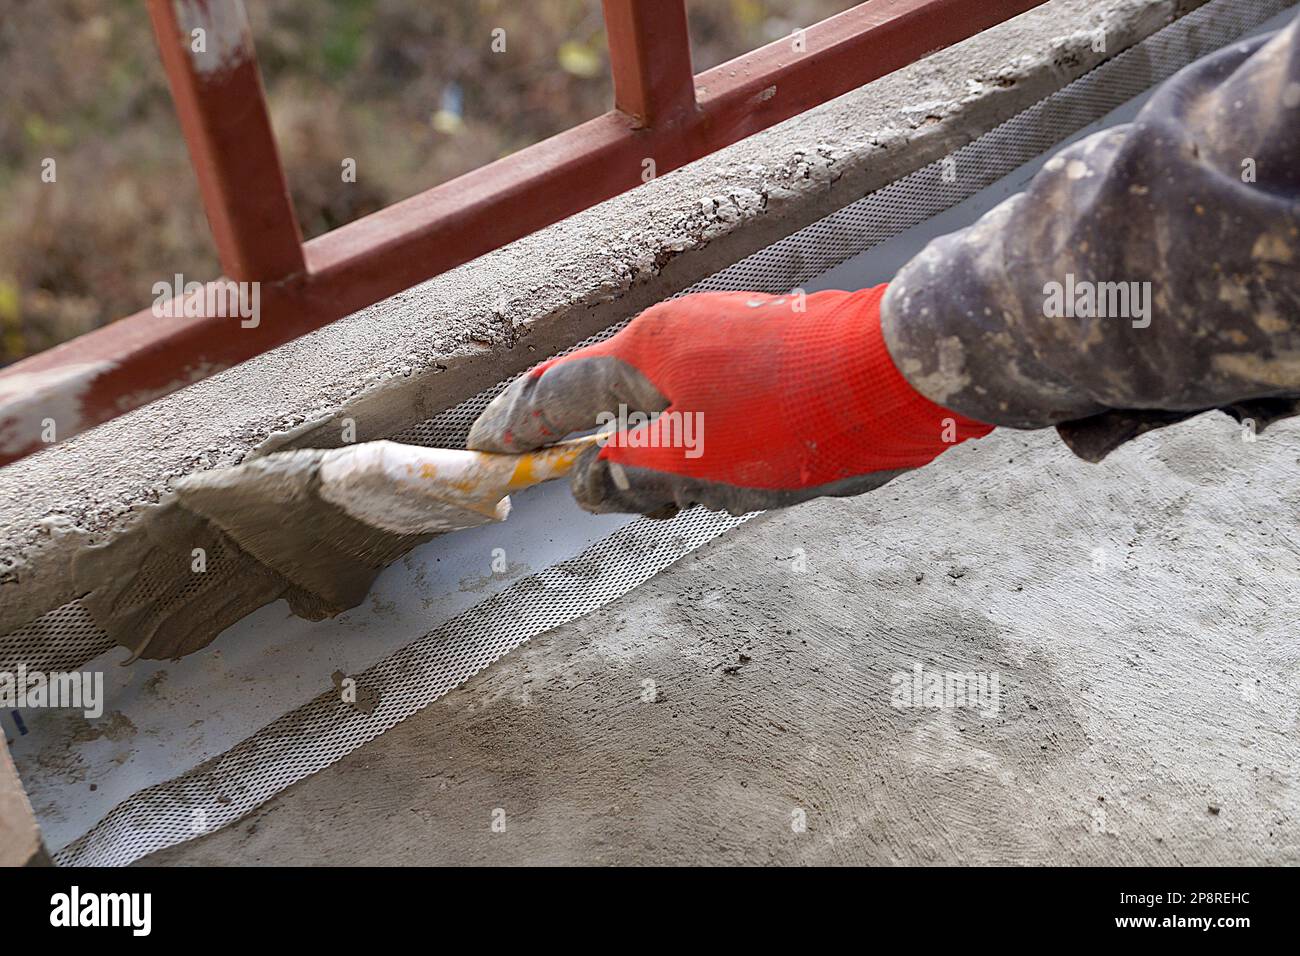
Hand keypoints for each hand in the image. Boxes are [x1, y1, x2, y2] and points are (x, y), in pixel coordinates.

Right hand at [467, 284, 991, 515]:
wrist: (900, 379)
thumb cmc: (792, 419)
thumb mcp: (689, 462)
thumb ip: (620, 471)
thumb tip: (587, 478)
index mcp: (645, 351)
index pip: (554, 390)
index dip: (513, 428)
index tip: (484, 454)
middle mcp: (675, 340)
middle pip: (608, 411)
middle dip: (619, 468)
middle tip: (663, 504)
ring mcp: (719, 348)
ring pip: (661, 421)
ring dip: (672, 470)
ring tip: (722, 491)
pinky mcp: (758, 365)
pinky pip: (705, 418)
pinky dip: (709, 456)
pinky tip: (755, 474)